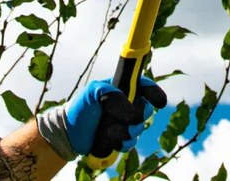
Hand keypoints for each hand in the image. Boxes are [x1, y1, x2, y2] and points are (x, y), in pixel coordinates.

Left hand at [36, 78, 166, 161]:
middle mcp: (126, 104)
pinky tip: (113, 142)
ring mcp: (124, 122)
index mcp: (122, 88)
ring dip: (127, 131)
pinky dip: (125, 144)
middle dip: (139, 115)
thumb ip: (113, 95)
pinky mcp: (121, 139)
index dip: (154, 92)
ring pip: (139, 128)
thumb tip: (130, 111)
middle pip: (146, 109)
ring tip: (109, 131)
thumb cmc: (80, 108)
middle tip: (128, 118)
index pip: (144, 86)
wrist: (69, 133)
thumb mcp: (93, 92)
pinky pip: (132, 143)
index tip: (159, 103)